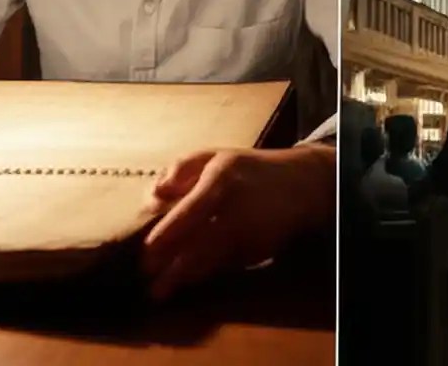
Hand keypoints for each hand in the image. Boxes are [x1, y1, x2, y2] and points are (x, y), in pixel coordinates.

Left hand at [142, 144, 334, 302]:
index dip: (167, 236)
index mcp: (221, 179)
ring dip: (186, 278)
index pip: (191, 211)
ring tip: (162, 290)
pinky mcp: (258, 251)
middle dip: (173, 269)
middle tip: (149, 284)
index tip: (146, 253)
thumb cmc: (248, 169)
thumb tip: (154, 196)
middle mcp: (237, 209)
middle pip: (200, 246)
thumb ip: (180, 168)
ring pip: (212, 262)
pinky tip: (188, 279)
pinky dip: (206, 272)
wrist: (301, 184)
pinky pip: (225, 265)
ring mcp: (250, 233)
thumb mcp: (214, 156)